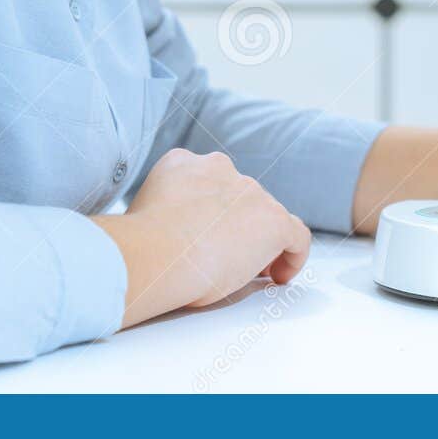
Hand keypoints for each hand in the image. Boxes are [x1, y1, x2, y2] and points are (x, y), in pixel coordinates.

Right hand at [97, 149, 310, 324]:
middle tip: (233, 259)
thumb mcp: (148, 212)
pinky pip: (296, 236)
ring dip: (262, 241)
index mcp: (184, 163)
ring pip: (266, 214)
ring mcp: (249, 191)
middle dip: (240, 225)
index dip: (216, 210)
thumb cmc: (141, 246)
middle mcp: (219, 168)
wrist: (156, 252)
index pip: (210, 180)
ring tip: (255, 273)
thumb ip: (166, 211)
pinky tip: (279, 276)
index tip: (212, 237)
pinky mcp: (273, 219)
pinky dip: (292, 256)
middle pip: (241, 196)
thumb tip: (174, 235)